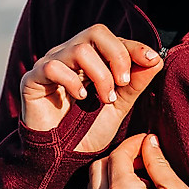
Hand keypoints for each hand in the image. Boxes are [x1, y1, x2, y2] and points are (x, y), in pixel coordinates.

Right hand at [20, 24, 162, 153]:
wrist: (63, 156)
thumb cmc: (89, 128)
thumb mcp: (120, 104)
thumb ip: (136, 82)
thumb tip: (156, 59)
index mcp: (92, 57)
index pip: (113, 39)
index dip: (134, 46)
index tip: (151, 59)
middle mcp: (69, 55)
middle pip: (96, 32)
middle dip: (117, 56)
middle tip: (123, 83)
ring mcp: (50, 63)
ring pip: (79, 49)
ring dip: (100, 75)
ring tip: (105, 99)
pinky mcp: (32, 79)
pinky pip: (52, 67)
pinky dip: (73, 82)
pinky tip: (81, 98)